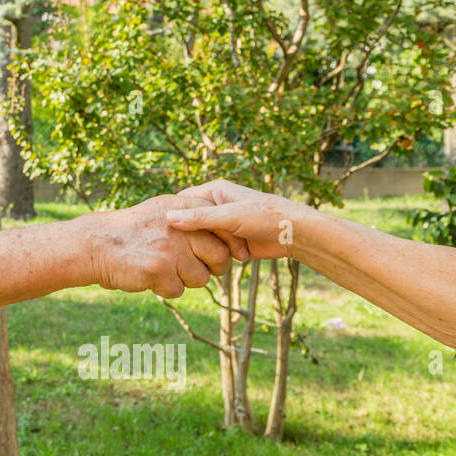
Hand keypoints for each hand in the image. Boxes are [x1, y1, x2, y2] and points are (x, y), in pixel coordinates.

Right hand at [87, 195, 232, 299]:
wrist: (94, 244)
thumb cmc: (130, 231)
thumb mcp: (159, 212)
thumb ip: (188, 217)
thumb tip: (223, 232)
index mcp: (180, 208)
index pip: (221, 224)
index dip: (230, 242)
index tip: (229, 253)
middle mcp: (178, 226)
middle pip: (219, 256)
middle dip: (214, 268)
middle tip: (198, 269)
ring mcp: (168, 249)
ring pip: (200, 278)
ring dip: (185, 280)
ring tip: (164, 270)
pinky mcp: (158, 271)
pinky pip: (178, 290)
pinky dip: (165, 289)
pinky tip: (149, 277)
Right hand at [164, 179, 305, 259]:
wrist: (295, 234)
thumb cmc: (265, 216)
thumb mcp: (229, 216)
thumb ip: (200, 218)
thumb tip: (169, 218)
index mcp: (213, 191)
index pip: (181, 202)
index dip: (170, 216)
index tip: (160, 232)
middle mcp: (215, 206)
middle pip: (189, 222)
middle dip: (187, 237)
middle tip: (175, 250)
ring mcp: (223, 224)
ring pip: (200, 238)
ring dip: (201, 249)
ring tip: (195, 257)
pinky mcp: (230, 240)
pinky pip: (213, 249)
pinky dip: (212, 256)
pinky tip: (208, 263)